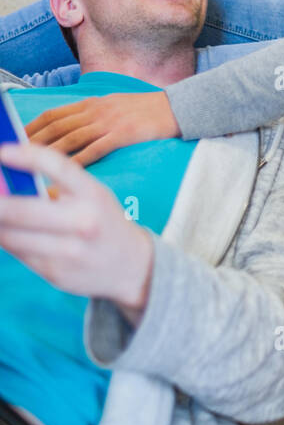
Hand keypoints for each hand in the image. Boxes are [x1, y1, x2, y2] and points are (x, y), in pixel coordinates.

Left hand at [0, 140, 153, 321]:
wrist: (131, 266)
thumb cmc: (101, 221)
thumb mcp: (90, 196)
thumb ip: (55, 187)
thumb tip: (5, 182)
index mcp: (93, 194)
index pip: (58, 167)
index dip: (26, 157)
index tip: (2, 151)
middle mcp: (83, 222)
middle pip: (22, 210)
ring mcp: (68, 251)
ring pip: (11, 236)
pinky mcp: (55, 273)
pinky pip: (17, 253)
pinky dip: (5, 239)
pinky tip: (5, 231)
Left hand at [26, 91, 178, 166]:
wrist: (177, 107)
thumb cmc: (145, 111)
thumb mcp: (113, 106)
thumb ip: (90, 116)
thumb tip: (67, 130)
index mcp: (92, 103)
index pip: (53, 115)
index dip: (31, 128)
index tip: (15, 141)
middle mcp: (96, 111)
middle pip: (56, 127)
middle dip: (31, 142)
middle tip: (13, 158)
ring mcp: (109, 122)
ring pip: (71, 138)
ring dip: (47, 154)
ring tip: (30, 169)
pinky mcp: (124, 135)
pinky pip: (95, 149)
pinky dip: (77, 161)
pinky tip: (64, 174)